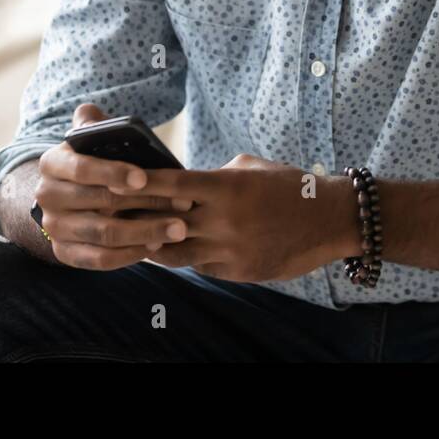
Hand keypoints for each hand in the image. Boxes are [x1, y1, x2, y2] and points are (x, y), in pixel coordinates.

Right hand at [33, 103, 193, 270]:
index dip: (113, 172)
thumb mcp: (91, 139)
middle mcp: (47, 197)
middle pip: (102, 203)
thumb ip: (93, 124)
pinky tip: (157, 244)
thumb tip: (91, 114)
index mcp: (52, 163)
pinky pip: (99, 260)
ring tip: (178, 228)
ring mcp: (54, 228)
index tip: (144, 178)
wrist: (70, 195)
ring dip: (146, 232)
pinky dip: (130, 254)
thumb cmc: (94, 161)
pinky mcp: (63, 253)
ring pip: (105, 234)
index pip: (82, 168)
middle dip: (147, 203)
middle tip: (184, 203)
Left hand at [121, 153, 357, 282]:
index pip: (169, 185)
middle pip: (164, 223)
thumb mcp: (250, 167)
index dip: (138, 184)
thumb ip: (215, 175)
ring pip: (175, 253)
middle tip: (109, 214)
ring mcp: (229, 250)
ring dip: (154, 246)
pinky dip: (187, 258)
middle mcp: (223, 221)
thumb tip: (185, 183)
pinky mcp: (238, 271)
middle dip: (136, 218)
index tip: (111, 180)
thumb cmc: (289, 185)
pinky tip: (176, 251)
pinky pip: (201, 266)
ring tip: (133, 240)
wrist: (329, 219)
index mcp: (224, 187)